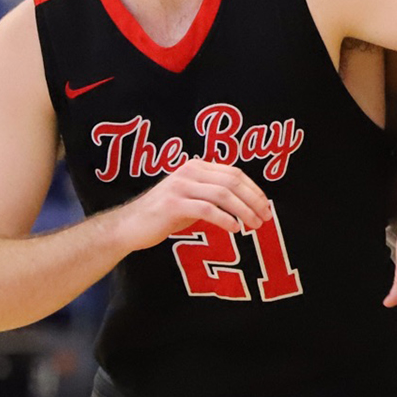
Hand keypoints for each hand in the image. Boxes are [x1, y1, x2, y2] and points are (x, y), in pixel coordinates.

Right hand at [111, 159, 270, 252]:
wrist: (130, 226)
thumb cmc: (164, 214)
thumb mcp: (191, 197)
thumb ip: (213, 194)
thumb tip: (246, 202)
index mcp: (196, 167)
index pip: (234, 172)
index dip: (254, 189)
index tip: (266, 206)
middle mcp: (189, 171)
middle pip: (232, 181)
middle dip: (253, 200)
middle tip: (266, 217)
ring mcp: (180, 186)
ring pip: (223, 194)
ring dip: (244, 211)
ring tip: (254, 225)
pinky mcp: (173, 204)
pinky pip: (207, 209)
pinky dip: (225, 219)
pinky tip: (234, 229)